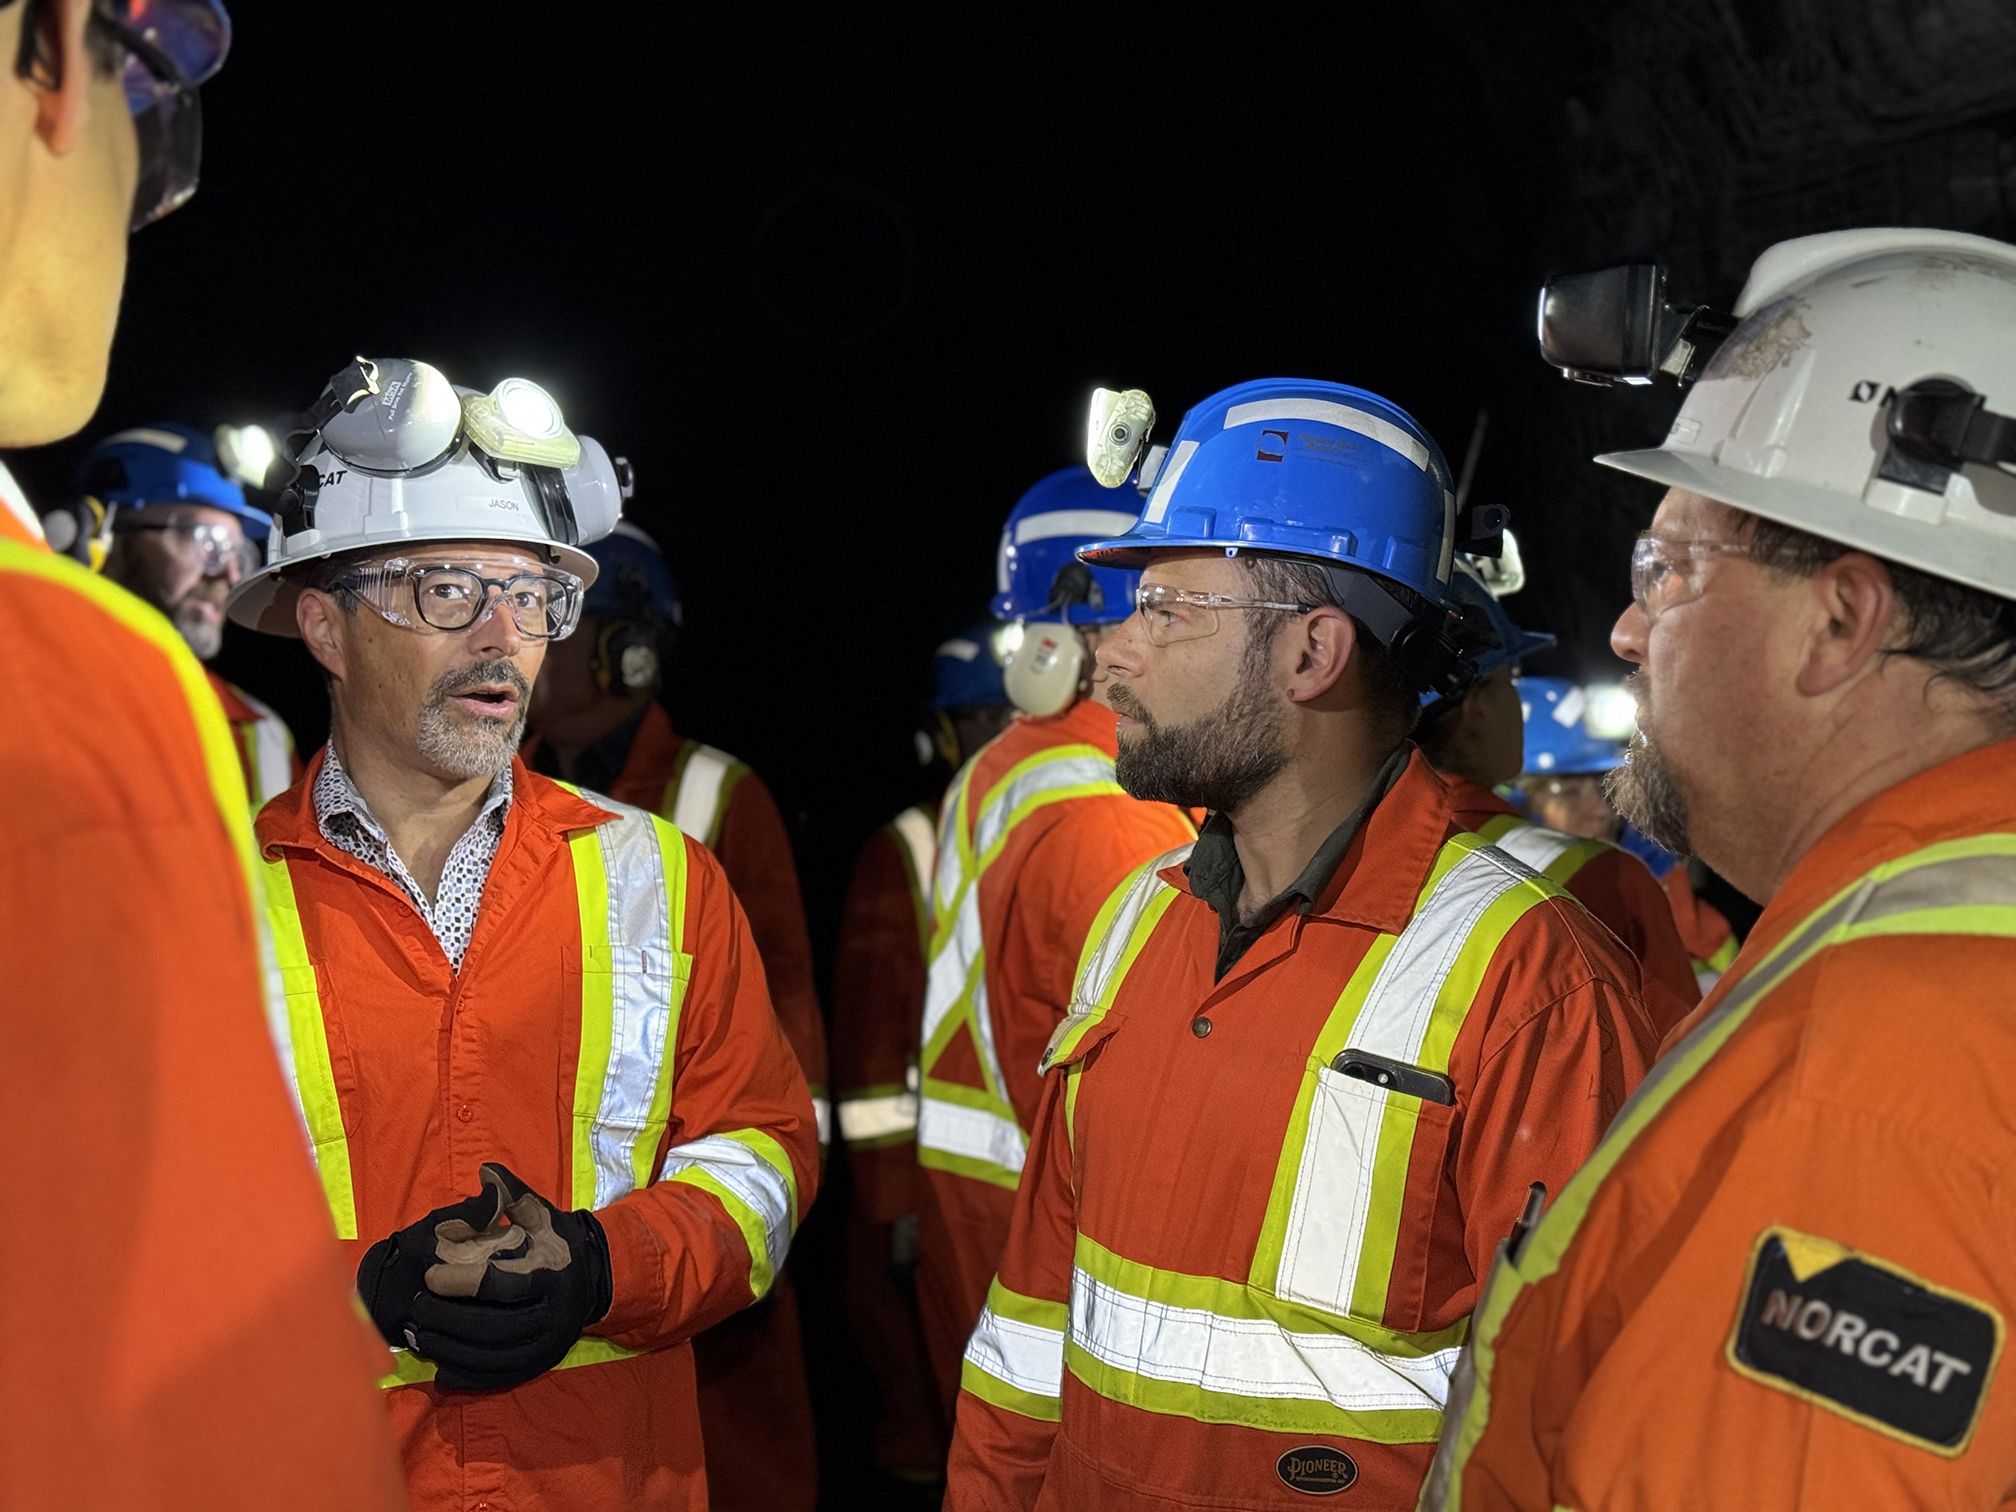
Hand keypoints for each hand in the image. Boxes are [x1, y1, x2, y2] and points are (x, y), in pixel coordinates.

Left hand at [358, 1163, 612, 1391]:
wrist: (595, 1278)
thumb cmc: (557, 1242)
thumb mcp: (541, 1214)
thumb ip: (513, 1195)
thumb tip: (485, 1170)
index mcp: (551, 1274)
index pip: (501, 1284)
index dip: (461, 1283)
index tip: (429, 1276)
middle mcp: (553, 1314)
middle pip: (492, 1326)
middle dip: (447, 1319)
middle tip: (415, 1307)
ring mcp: (548, 1344)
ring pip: (493, 1355)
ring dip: (450, 1349)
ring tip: (418, 1334)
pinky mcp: (541, 1364)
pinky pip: (501, 1377)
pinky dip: (469, 1377)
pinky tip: (441, 1371)